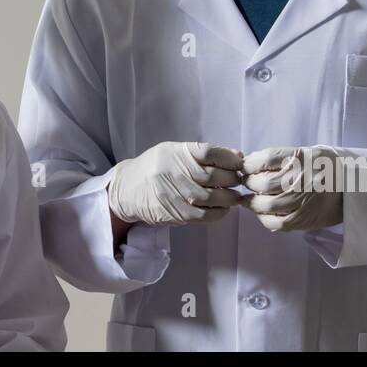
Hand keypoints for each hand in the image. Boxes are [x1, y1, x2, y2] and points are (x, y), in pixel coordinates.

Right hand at [107, 141, 243, 225]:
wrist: (127, 189)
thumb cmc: (155, 167)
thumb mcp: (174, 151)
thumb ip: (203, 153)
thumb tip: (237, 155)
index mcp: (175, 152)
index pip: (210, 152)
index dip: (229, 159)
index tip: (239, 163)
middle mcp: (174, 172)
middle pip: (214, 176)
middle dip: (232, 179)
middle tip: (238, 180)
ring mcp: (174, 194)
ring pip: (212, 198)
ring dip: (229, 198)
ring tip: (234, 195)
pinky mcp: (175, 213)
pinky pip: (204, 215)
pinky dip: (219, 212)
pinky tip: (223, 208)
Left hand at [240, 145, 343, 232]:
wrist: (351, 186)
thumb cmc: (323, 167)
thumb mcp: (305, 153)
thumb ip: (278, 157)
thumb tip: (248, 161)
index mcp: (302, 158)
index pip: (266, 158)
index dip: (249, 163)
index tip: (246, 166)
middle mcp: (303, 179)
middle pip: (263, 182)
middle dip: (249, 182)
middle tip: (247, 182)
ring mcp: (304, 200)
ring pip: (266, 204)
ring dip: (252, 202)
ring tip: (249, 199)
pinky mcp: (304, 219)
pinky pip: (277, 222)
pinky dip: (264, 218)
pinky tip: (263, 213)